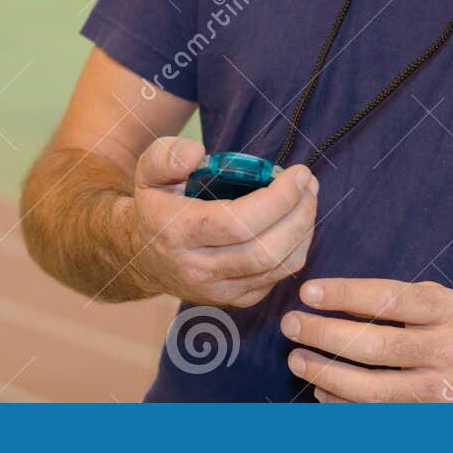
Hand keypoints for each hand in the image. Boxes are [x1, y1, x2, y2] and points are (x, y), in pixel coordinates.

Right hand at [125, 137, 318, 308]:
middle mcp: (198, 268)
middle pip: (265, 250)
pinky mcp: (234, 300)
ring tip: (308, 199)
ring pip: (277, 268)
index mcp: (178, 233)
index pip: (239, 223)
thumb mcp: (148, 171)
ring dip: (303, 232)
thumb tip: (197, 153)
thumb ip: (167, 156)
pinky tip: (296, 225)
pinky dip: (295, 251)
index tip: (297, 174)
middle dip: (299, 215)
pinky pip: (276, 279)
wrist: (142, 255)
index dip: (278, 200)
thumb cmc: (155, 205)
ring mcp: (218, 290)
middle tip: (309, 185)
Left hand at [282, 277, 452, 400]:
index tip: (308, 291)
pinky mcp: (437, 420)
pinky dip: (347, 407)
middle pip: (375, 346)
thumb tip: (334, 300)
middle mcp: (447, 351)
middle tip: (291, 324)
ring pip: (375, 389)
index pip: (388, 300)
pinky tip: (323, 392)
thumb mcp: (446, 302)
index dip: (345, 295)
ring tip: (297, 359)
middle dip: (325, 335)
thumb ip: (401, 301)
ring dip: (328, 375)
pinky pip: (383, 417)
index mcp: (448, 311)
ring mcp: (442, 392)